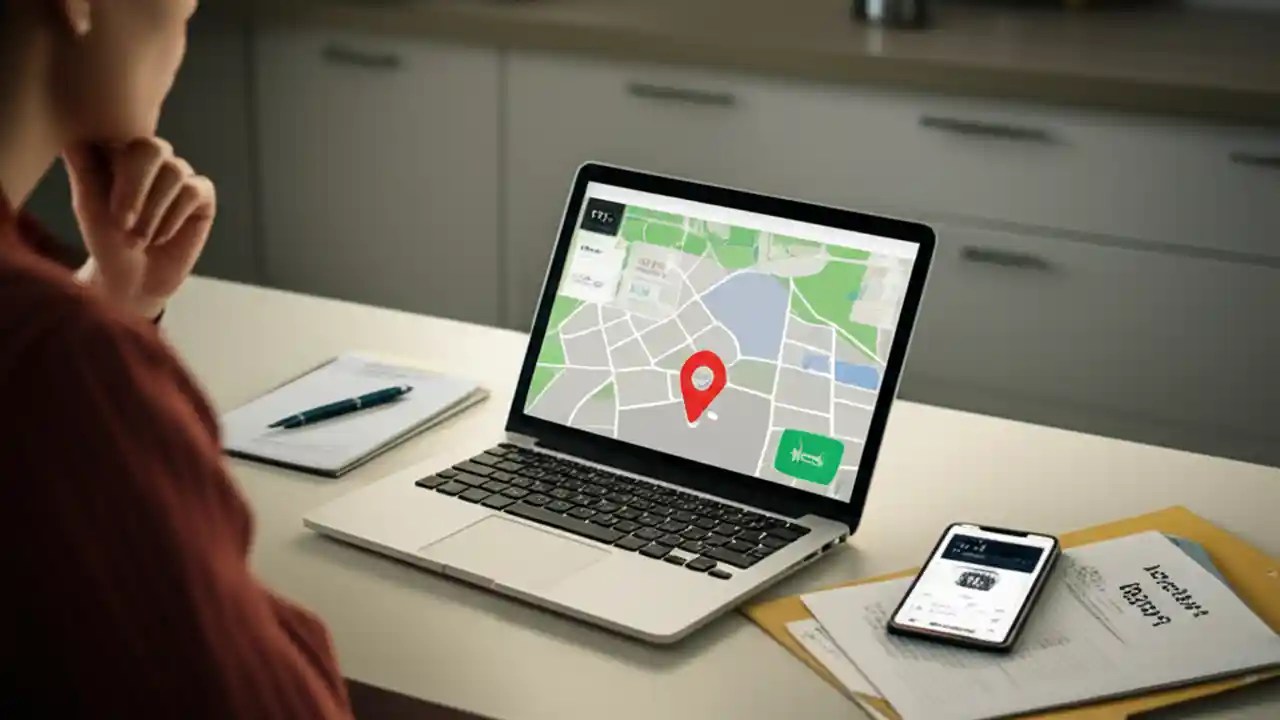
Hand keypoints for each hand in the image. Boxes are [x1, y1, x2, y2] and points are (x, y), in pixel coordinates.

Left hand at [65, 139, 216, 319]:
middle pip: (153, 148)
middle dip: (137, 188)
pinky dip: (174, 218)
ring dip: (153, 212)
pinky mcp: (202, 194)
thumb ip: (83, 170)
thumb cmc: (106, 242)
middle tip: (123, 224)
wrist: (133, 281)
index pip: (122, 140)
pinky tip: (162, 238)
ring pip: (174, 172)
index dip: (119, 176)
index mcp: (120, 154)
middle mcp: (151, 159)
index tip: (110, 214)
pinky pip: (193, 191)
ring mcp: (178, 175)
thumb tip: (75, 138)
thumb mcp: (89, 207)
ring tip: (140, 240)